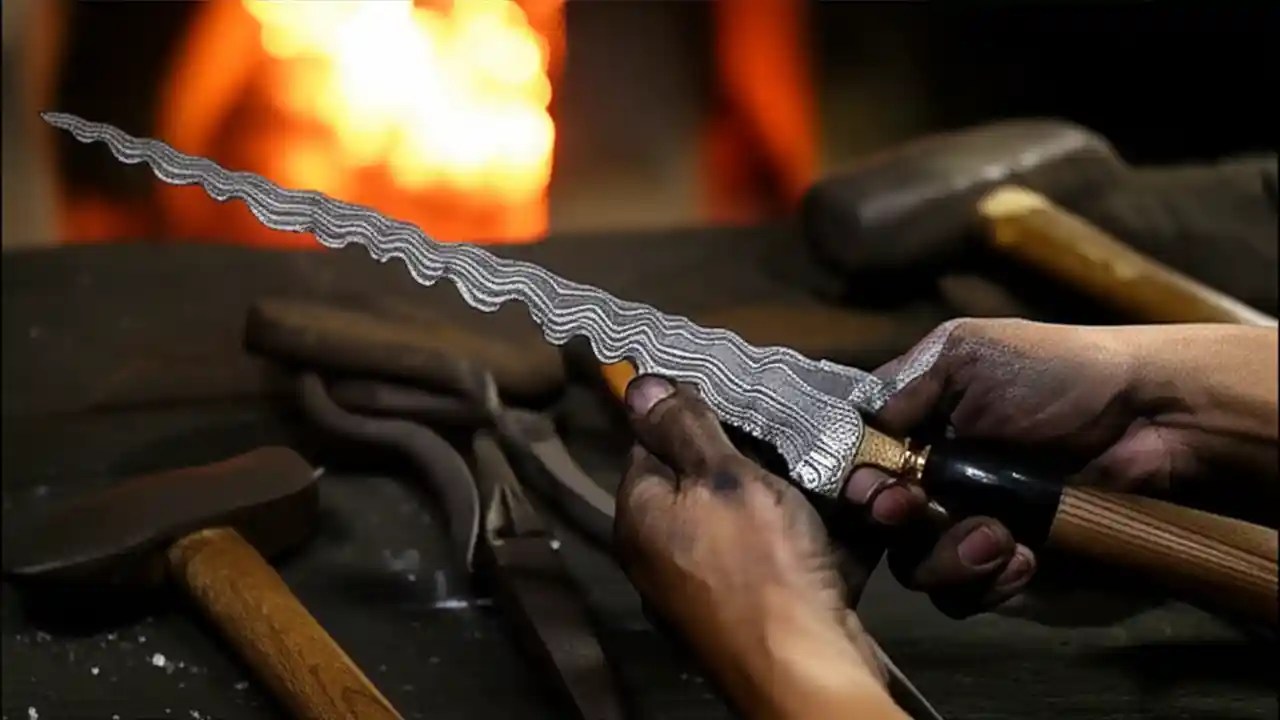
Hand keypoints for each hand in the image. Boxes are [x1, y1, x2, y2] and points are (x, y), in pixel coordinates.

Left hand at [616, 375, 905, 719]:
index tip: (747, 399)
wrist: (806, 672)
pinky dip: (816, 537)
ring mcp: (712, 587)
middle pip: (708, 480)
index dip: (697, 414)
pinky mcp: (761, 610)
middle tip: (800, 435)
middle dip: (758, 457)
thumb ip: (682, 427)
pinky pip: (786, 556)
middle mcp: (665, 552)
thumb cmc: (759, 566)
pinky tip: (850, 518)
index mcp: (642, 515)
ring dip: (797, 496)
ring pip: (755, 517)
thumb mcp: (720, 478)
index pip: (654, 442)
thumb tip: (636, 383)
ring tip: (836, 472)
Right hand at [846, 318, 1278, 618]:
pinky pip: (968, 595)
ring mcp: (966, 523)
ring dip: (949, 556)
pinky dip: (990, 581)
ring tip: (999, 534)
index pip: (855, 467)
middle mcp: (930, 479)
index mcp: (913, 426)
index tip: (874, 490)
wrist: (1146, 420)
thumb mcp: (963, 354)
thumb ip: (900, 390)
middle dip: (896, 524)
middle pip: (876, 527)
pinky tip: (1024, 555)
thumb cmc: (1054, 373)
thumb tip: (855, 437)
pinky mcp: (1006, 562)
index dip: (853, 485)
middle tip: (918, 512)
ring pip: (917, 567)